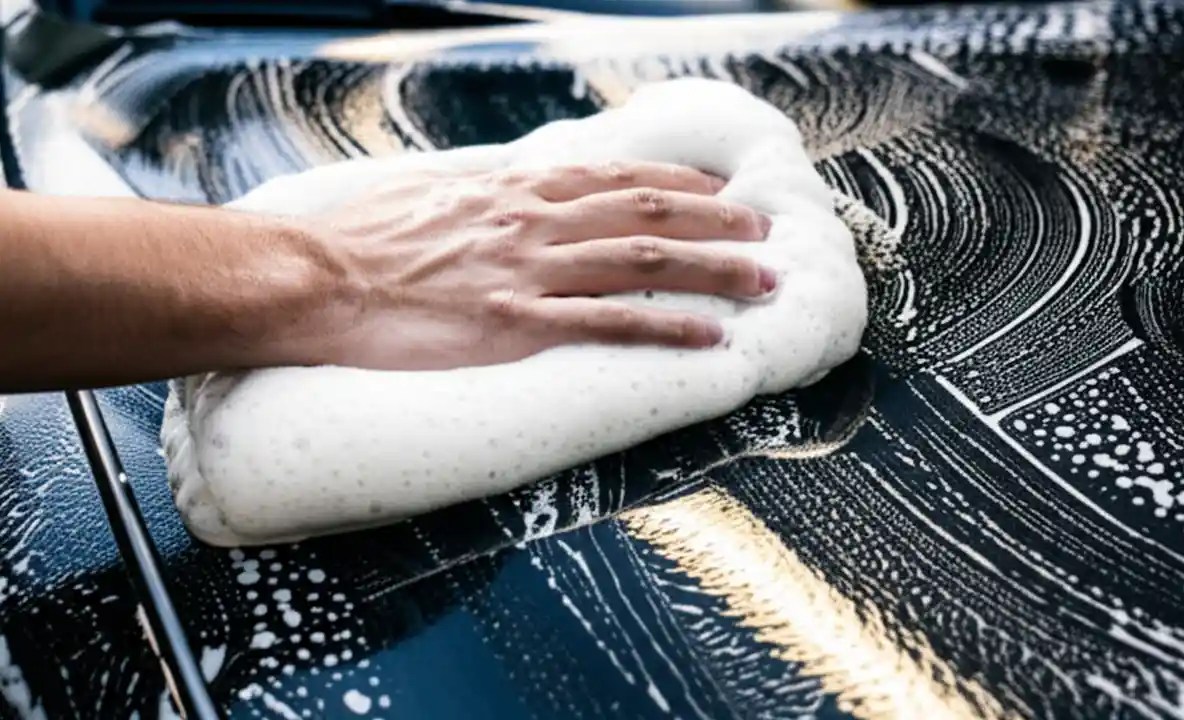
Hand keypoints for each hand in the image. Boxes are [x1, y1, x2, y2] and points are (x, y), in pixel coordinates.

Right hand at [306, 162, 774, 370]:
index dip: (677, 185)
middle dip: (716, 224)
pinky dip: (668, 327)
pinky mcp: (517, 325)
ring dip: (714, 270)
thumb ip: (483, 195)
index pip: (617, 178)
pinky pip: (611, 323)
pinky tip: (710, 337)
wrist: (316, 280)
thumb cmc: (362, 240)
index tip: (718, 194)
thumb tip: (510, 193)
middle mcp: (535, 222)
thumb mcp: (430, 195)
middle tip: (765, 233)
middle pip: (648, 214)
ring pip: (645, 262)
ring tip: (764, 281)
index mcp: (514, 191)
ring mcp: (531, 273)